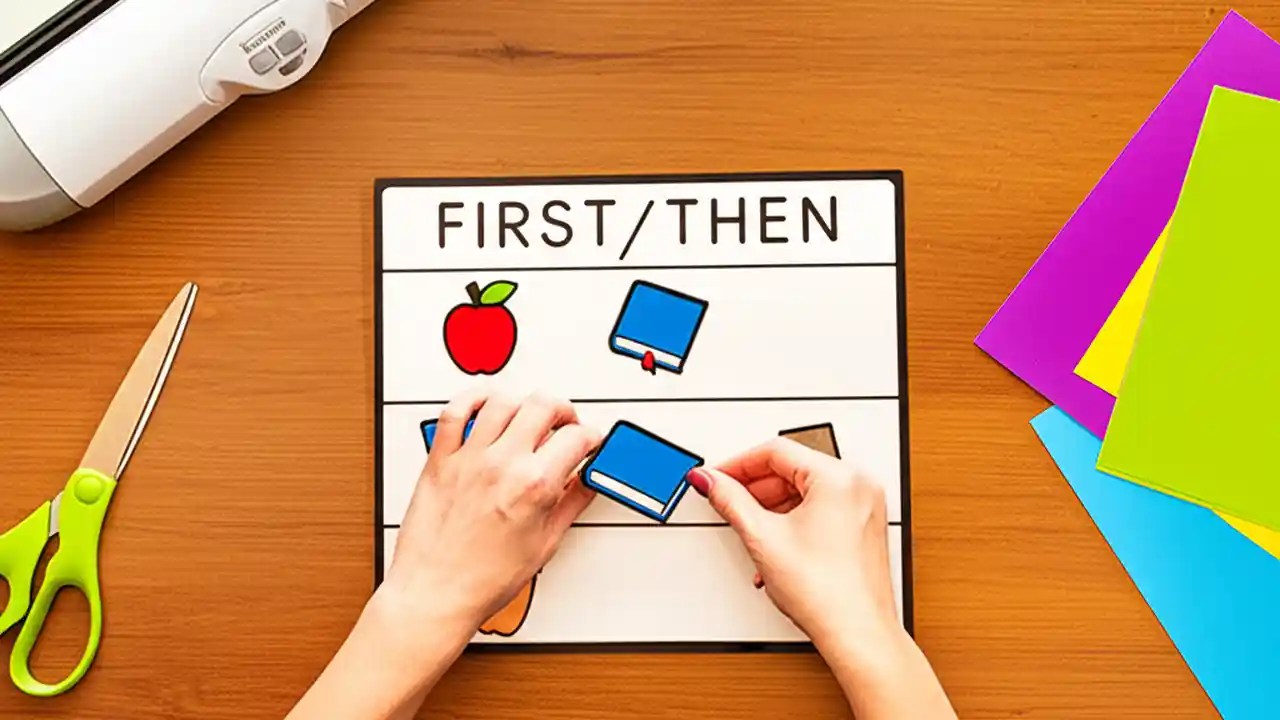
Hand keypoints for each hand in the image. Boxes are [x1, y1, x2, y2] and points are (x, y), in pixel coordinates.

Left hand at [383, 387, 601, 632]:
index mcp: (534, 485)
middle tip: (565, 424)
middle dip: (563, 410)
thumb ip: (570, 504)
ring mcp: (469, 459)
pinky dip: (471, 398)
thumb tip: (586, 483)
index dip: (590, 438)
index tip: (588, 443)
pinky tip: (484, 404)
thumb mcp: (544, 544)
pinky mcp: (440, 460)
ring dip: (522, 403)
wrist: (436, 594)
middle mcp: (502, 464)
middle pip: (542, 404)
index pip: (576, 438)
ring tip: (528, 416)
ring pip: (502, 401)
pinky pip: (454, 411)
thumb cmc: (483, 580)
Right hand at [691, 440, 954, 718]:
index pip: (776, 452)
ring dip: (772, 506)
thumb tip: (710, 481)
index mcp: (838, 478)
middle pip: (791, 469)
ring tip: (750, 529)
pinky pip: (821, 508)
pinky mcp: (864, 525)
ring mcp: (864, 505)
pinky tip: (773, 543)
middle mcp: (858, 485)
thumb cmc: (827, 594)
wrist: (858, 634)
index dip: (738, 464)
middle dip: (754, 487)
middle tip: (727, 500)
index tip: (716, 477)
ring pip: (805, 490)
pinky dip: (793, 519)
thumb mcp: (763, 538)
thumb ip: (730, 501)